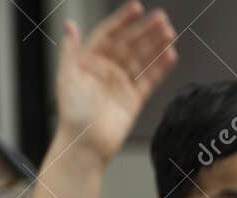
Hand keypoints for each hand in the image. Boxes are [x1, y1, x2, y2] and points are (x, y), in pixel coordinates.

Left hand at [55, 3, 177, 164]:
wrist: (87, 144)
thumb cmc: (72, 112)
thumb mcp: (66, 76)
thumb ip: (70, 49)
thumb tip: (71, 24)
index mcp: (89, 60)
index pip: (109, 34)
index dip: (123, 20)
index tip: (137, 8)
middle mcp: (106, 69)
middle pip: (130, 44)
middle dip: (145, 31)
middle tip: (162, 18)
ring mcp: (122, 84)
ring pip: (142, 60)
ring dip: (156, 46)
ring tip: (170, 33)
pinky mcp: (134, 99)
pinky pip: (150, 80)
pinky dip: (160, 68)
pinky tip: (170, 56)